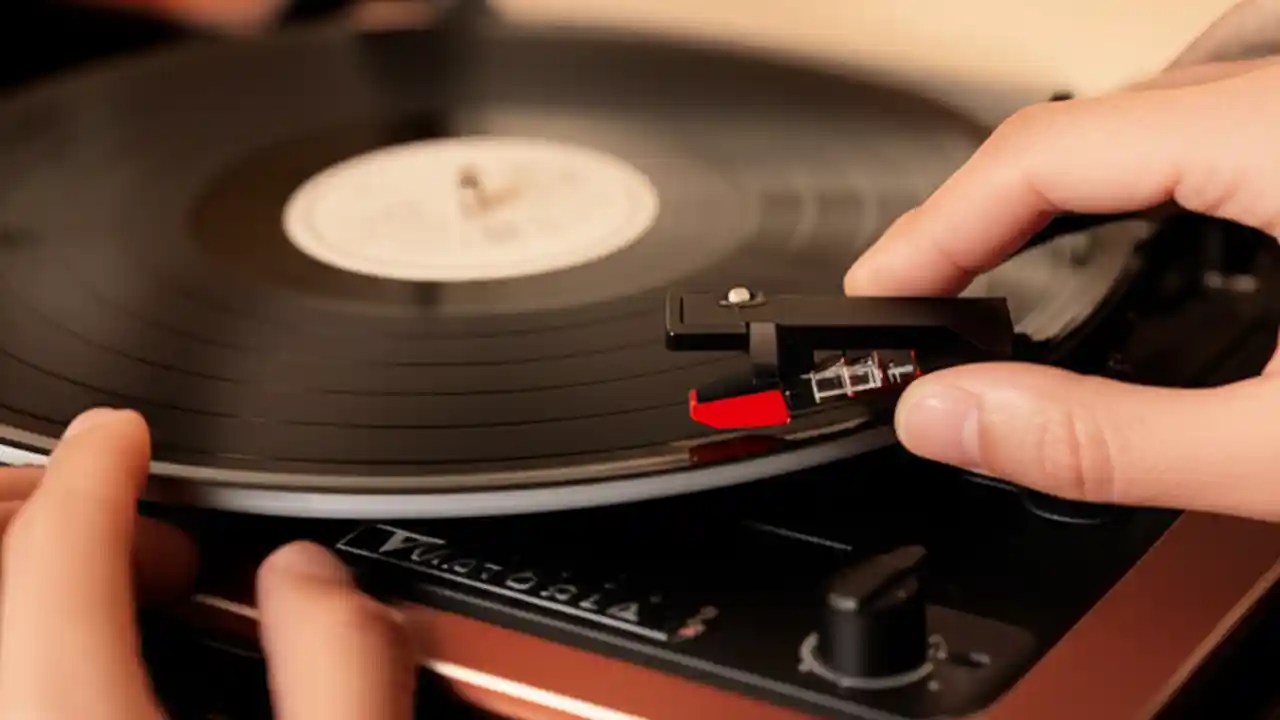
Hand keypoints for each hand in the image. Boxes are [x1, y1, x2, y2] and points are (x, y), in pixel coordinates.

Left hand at [0, 408, 416, 718]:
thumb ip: (341, 660)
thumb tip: (312, 573)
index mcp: (78, 714)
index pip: (51, 553)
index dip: (93, 466)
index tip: (120, 434)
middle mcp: (19, 715)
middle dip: (44, 504)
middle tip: (129, 511)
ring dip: (38, 564)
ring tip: (127, 585)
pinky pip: (9, 668)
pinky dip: (37, 623)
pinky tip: (112, 657)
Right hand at [843, 58, 1279, 521]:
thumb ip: (1107, 440)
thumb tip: (950, 420)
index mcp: (1278, 137)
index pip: (1043, 154)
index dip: (935, 227)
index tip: (877, 292)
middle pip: (1073, 126)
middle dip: (969, 212)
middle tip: (907, 293)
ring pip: (1130, 115)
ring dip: (1039, 190)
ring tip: (979, 260)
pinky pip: (1192, 125)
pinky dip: (1116, 180)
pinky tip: (1106, 230)